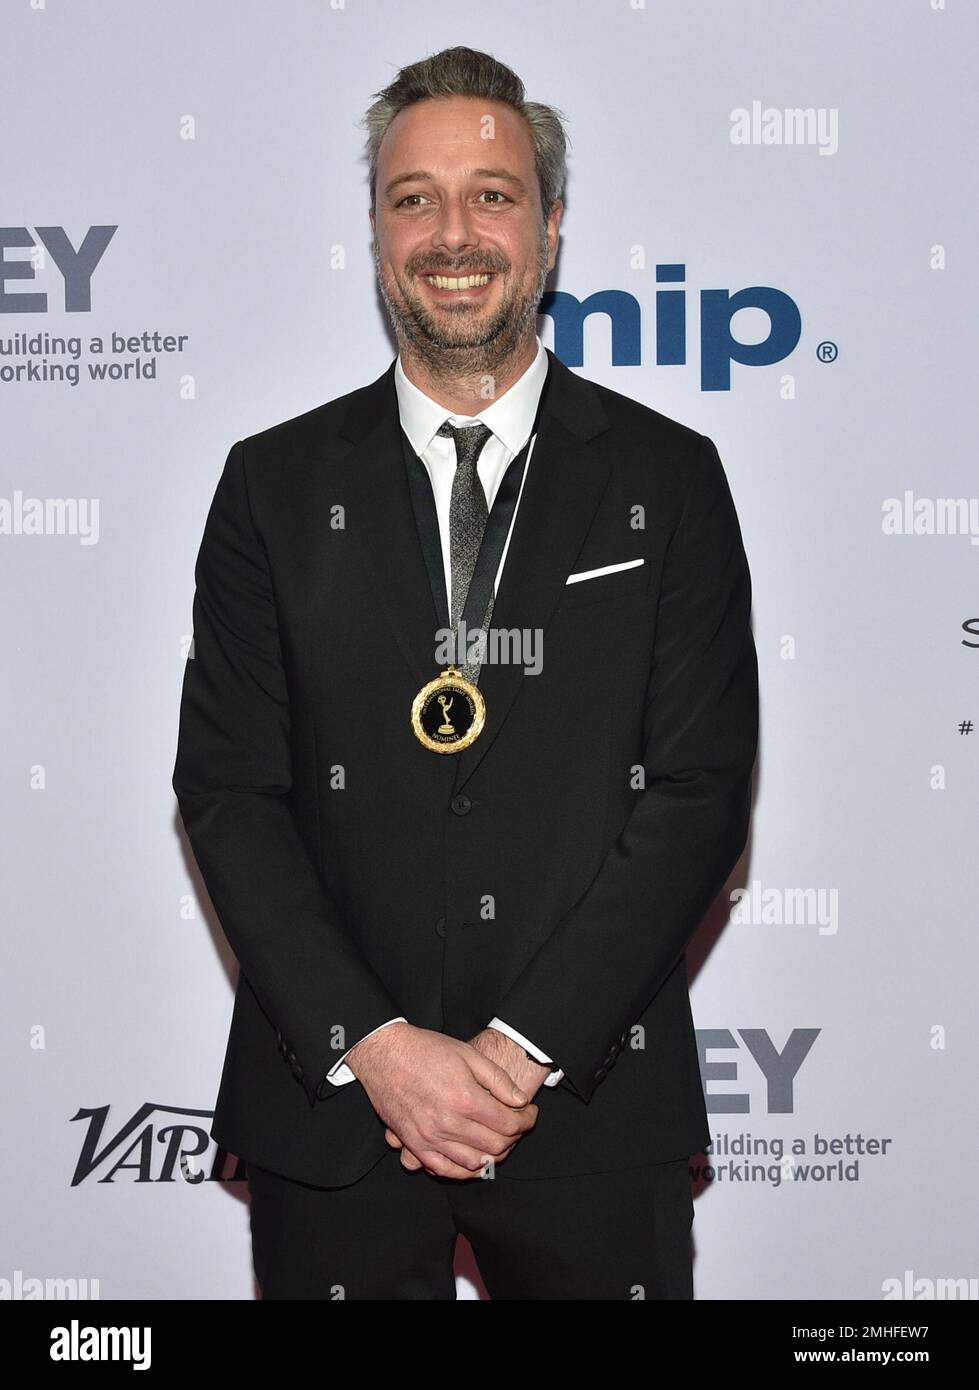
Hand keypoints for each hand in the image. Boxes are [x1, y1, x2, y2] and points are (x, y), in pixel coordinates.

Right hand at [346, 1023, 538, 1179]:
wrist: (384, 1054)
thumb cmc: (425, 1050)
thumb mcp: (468, 1054)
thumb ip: (498, 1079)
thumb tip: (521, 1101)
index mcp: (465, 1099)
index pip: (509, 1125)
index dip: (526, 1121)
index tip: (530, 1113)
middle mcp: (448, 1123)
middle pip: (495, 1146)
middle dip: (514, 1138)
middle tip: (517, 1126)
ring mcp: (429, 1137)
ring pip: (473, 1163)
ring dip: (493, 1156)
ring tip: (499, 1141)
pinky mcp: (414, 1144)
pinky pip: (443, 1170)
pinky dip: (463, 1171)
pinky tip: (474, 1162)